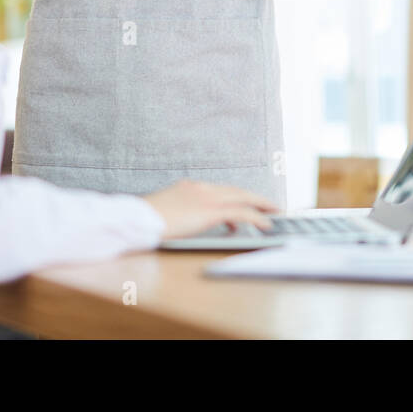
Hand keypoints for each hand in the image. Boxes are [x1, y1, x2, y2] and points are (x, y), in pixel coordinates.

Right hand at [143, 181, 278, 238]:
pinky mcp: (210, 211)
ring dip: (261, 205)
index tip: (245, 204)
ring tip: (273, 213)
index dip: (236, 197)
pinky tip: (266, 224)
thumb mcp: (164, 211)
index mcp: (190, 187)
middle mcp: (201, 188)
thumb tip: (187, 222)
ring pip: (243, 198)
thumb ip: (180, 212)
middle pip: (236, 191)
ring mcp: (206, 197)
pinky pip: (241, 213)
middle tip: (271, 205)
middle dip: (255, 198)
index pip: (220, 190)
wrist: (138, 219)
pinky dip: (257, 218)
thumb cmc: (145, 220)